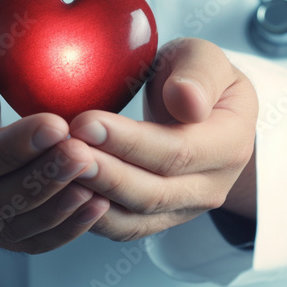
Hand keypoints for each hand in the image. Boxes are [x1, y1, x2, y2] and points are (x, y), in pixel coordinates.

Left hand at [68, 37, 256, 241]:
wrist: (200, 107)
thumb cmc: (197, 77)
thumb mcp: (205, 59)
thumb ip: (199, 75)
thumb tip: (187, 102)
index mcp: (230, 143)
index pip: (177, 151)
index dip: (129, 141)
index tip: (86, 122)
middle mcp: (212, 186)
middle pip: (153, 192)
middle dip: (103, 173)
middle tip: (62, 150)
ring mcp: (185, 208)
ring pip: (135, 217)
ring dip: (92, 197)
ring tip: (56, 170)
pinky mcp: (158, 219)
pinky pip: (123, 228)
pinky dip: (90, 216)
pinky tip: (62, 192)